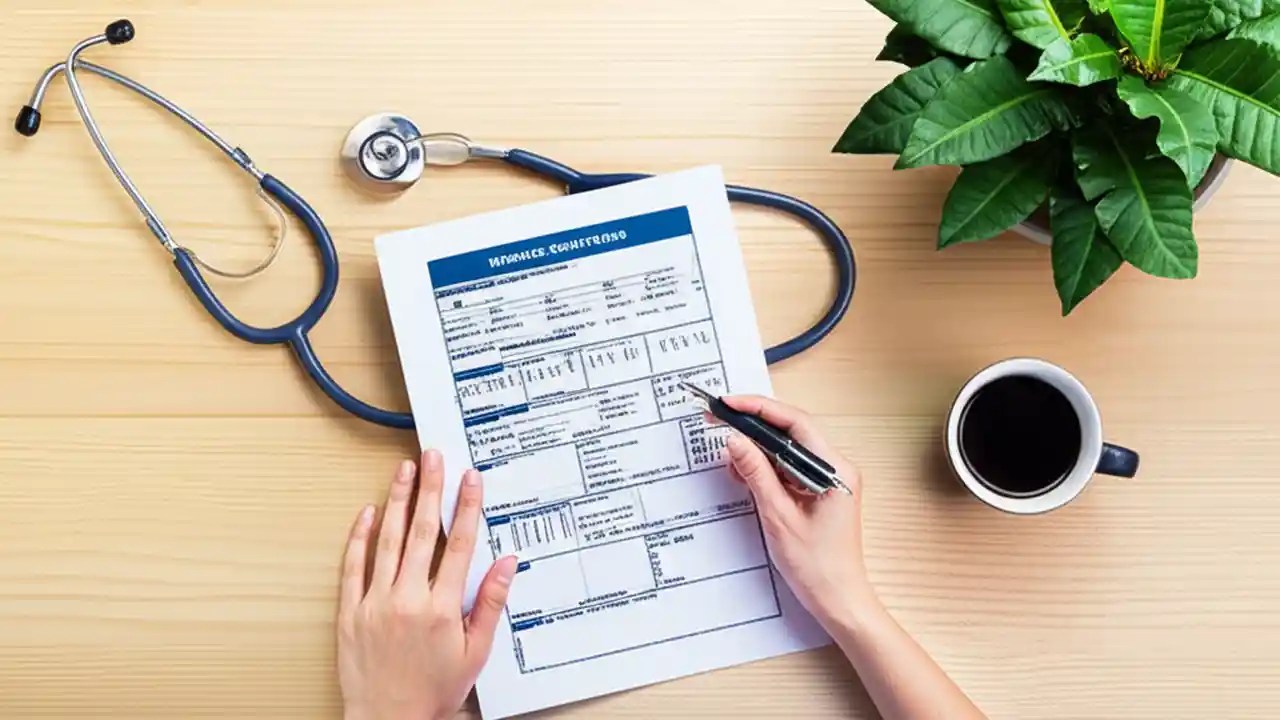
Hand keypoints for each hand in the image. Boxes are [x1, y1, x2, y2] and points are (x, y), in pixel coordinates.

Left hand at [337, 450, 517, 719]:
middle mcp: (408, 599)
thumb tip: (505, 565)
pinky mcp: (350, 612)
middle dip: (430, 490)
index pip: (459, 546)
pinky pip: (354, 567)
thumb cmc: (433, 692)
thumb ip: (489, 604)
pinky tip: (367, 513)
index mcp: (442, 608)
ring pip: (387, 541)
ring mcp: (376, 603)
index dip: (466, 508)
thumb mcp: (475, 652)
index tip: (469, 480)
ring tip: (403, 471)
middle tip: (433, 458)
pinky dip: (360, 538)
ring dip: (396, 501)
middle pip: (422, 532)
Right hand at [719, 396, 877, 631]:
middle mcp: (836, 469)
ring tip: (729, 457)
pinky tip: (744, 474)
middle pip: (791, 432)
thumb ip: (756, 474)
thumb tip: (736, 441)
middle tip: (719, 418)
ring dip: (757, 449)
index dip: (759, 408)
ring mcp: (827, 480)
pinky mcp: (817, 492)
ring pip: (787, 450)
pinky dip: (765, 468)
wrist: (838, 600)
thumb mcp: (778, 516)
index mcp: (835, 470)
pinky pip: (788, 469)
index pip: (795, 422)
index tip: (730, 404)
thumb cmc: (818, 566)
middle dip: (753, 425)